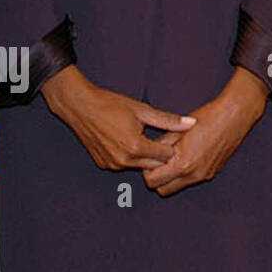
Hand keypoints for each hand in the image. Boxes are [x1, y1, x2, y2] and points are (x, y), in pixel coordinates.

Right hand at [42, 65, 194, 170]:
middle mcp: (123, 161)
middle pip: (154, 165)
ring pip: (139, 166)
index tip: (176, 137)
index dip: (173, 147)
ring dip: (147, 156)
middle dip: (162, 154)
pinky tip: (133, 142)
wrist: (80, 107)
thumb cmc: (112, 105)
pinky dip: (132, 157)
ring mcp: (112, 165)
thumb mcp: (143, 110)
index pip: (165, 156)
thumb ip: (168, 120)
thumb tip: (191, 123)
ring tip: (150, 138)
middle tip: (166, 139)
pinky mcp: (104, 164)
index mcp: (135, 148)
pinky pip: (125, 165)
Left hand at [142, 68, 268, 196]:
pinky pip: (192, 179)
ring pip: (178, 186)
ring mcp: (205, 174)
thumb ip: (162, 145)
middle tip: (159, 161)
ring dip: (172, 177)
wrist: (236, 114)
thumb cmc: (209, 117)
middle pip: (164, 190)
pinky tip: (189, 155)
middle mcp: (195, 174)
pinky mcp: (213, 171)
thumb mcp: (179, 129)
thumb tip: (151, 152)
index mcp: (184, 164)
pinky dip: (186, 173)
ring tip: (174, 157)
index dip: (148, 170)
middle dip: (158, 178)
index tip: (151, 159)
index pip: (153, 182)